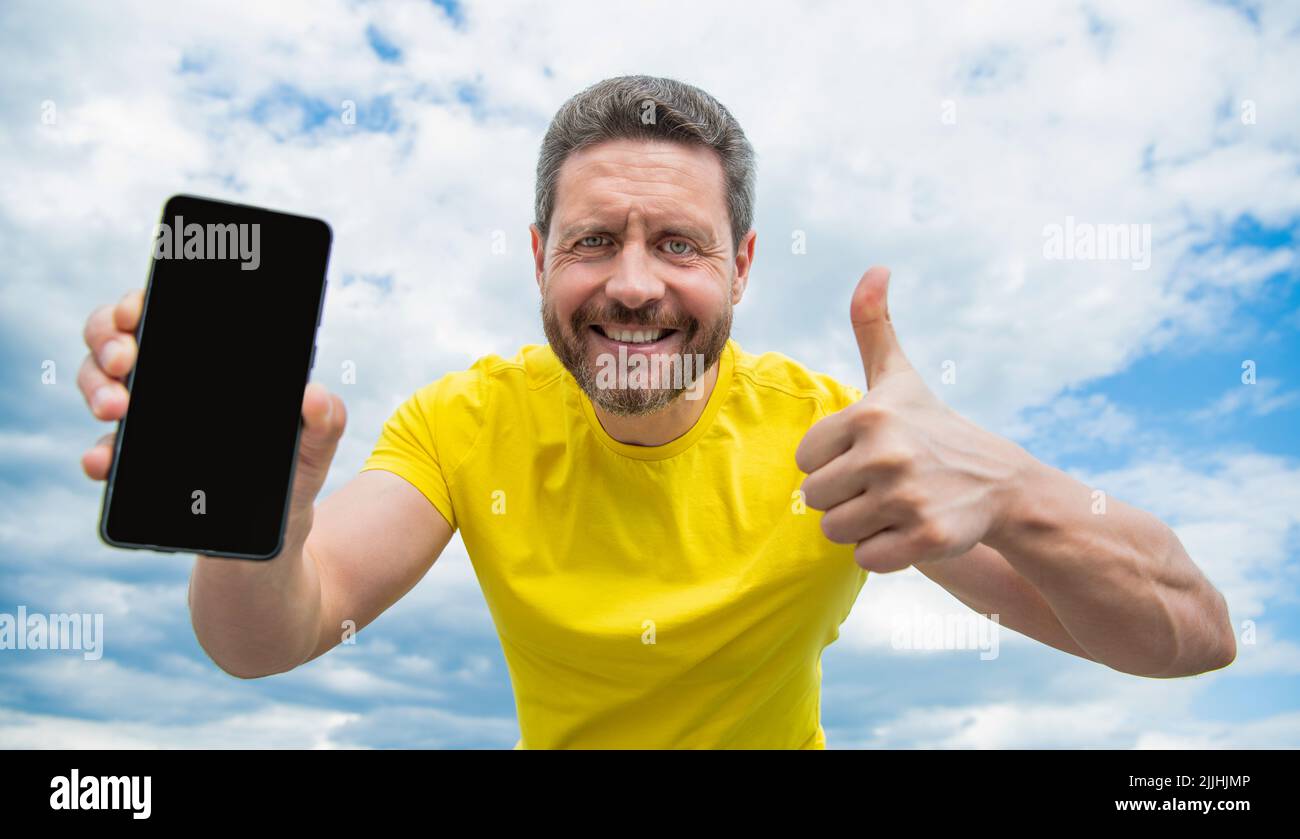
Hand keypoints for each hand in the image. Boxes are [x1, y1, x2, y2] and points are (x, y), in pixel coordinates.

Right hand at [79, 289, 346, 549]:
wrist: (273, 532)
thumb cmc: (292, 471)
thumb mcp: (314, 446)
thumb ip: (324, 421)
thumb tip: (316, 396)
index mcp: (210, 362)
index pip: (164, 314)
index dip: (139, 304)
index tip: (133, 312)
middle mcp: (169, 383)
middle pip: (117, 341)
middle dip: (108, 341)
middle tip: (124, 360)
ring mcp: (146, 423)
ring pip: (100, 385)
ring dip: (97, 389)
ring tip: (115, 408)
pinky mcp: (134, 466)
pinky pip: (104, 451)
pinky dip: (97, 453)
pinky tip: (102, 460)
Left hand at [795, 266, 1029, 572]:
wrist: (1000, 482)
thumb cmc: (933, 427)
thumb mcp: (899, 376)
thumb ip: (873, 325)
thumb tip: (875, 269)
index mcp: (867, 416)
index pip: (804, 461)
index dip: (830, 464)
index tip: (864, 455)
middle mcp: (886, 455)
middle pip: (816, 499)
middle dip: (843, 498)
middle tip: (881, 485)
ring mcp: (907, 498)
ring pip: (836, 531)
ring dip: (861, 527)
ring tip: (894, 506)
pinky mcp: (926, 539)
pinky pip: (867, 559)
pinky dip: (884, 552)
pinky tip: (910, 529)